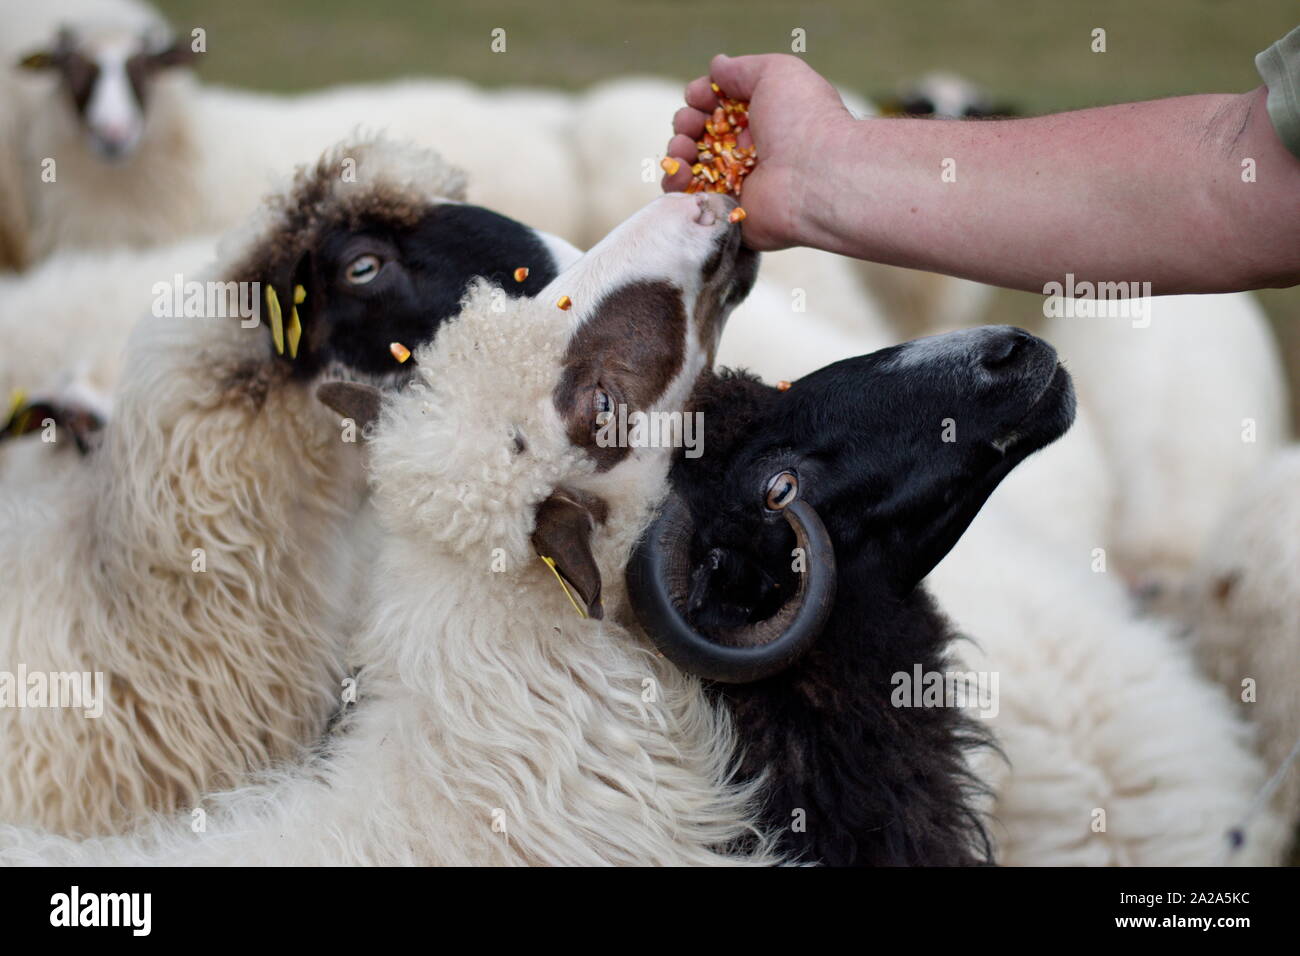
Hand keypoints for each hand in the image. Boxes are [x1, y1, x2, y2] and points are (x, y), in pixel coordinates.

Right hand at [663, 54, 854, 250]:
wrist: (817, 176)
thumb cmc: (803, 120)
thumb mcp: (776, 72)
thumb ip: (742, 69)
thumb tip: (717, 65)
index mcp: (764, 120)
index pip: (720, 107)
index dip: (702, 98)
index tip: (698, 96)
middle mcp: (751, 153)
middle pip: (701, 136)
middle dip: (686, 124)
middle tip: (691, 124)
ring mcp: (738, 185)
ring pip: (692, 167)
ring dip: (678, 151)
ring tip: (684, 148)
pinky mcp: (728, 214)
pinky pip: (691, 201)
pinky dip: (676, 184)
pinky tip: (680, 171)